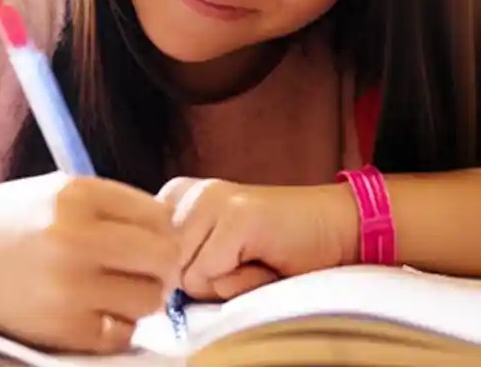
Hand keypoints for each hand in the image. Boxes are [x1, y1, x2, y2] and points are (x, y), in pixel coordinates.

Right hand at [0, 172, 180, 353]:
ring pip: (149, 299)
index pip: (159, 216)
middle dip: (163, 266)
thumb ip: (112, 206)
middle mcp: (73, 238)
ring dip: (142, 298)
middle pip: (164, 258)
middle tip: (144, 271)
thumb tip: (172, 230)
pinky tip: (96, 313)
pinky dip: (117, 327)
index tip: (149, 241)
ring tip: (115, 292)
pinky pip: (121, 334)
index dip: (163, 231)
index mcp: (77, 195)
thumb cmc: (9, 221)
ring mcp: (66, 286)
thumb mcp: (58, 191)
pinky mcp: (58, 328)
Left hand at [158, 178, 357, 300]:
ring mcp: (210, 199)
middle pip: (162, 270)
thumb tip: (160, 287)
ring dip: (221, 283)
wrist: (336, 229)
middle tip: (242, 260)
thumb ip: (179, 265)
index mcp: (174, 197)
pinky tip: (264, 260)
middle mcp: (186, 192)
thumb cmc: (274, 251)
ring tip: (253, 259)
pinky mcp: (237, 215)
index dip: (185, 276)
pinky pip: (209, 276)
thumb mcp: (212, 256)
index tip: (222, 258)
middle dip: (202, 280)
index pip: (144, 259)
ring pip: (184, 276)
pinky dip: (240, 284)